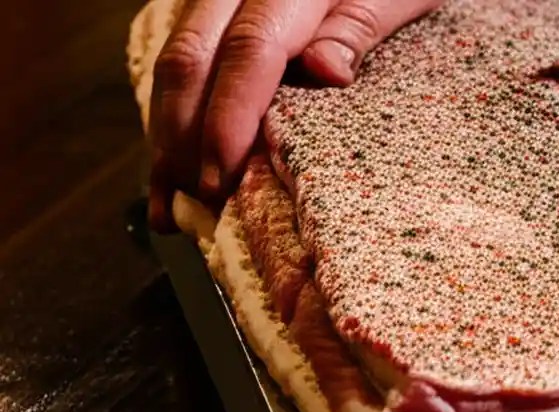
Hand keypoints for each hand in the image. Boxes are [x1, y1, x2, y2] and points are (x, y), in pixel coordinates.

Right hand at [146, 0, 442, 230]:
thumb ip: (358, 27)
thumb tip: (325, 71)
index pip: (250, 50)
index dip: (228, 119)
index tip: (217, 181)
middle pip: (191, 60)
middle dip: (181, 141)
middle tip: (188, 210)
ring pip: (176, 63)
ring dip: (167, 137)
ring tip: (164, 205)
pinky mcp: (217, 13)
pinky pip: (186, 61)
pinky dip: (176, 117)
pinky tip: (171, 165)